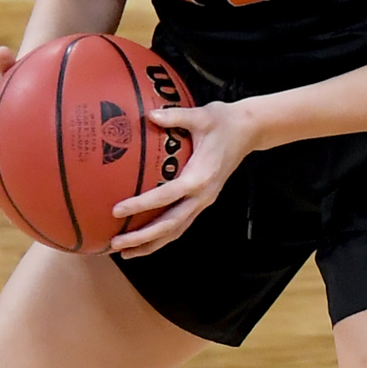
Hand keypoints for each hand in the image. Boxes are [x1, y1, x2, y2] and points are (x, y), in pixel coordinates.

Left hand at [108, 102, 260, 257]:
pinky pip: (181, 224)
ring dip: (151, 244)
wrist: (250, 131)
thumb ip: (175, 116)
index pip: (167, 196)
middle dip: (143, 237)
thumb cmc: (224, 121)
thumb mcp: (202, 115)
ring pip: (176, 230)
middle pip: (171, 224)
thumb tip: (148, 116)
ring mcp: (204, 201)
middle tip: (116, 243)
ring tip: (125, 253)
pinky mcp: (203, 201)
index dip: (142, 205)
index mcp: (201, 176)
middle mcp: (203, 195)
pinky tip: (144, 241)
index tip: (117, 210)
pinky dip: (162, 236)